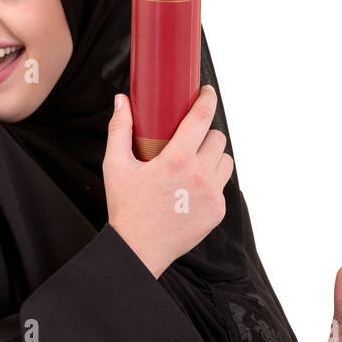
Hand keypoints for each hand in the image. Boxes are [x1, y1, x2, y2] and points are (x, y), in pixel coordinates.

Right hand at [104, 85, 234, 278]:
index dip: (208, 99)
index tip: (207, 92)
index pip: (202, 118)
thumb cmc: (125, 207)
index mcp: (177, 160)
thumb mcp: (115, 166)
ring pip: (225, 160)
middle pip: (217, 138)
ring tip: (194, 164)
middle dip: (205, 134)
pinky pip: (222, 186)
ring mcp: (212, 195)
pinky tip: (192, 189)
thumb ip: (119, 130)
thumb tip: (122, 100)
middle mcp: (200, 175)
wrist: (137, 249)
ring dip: (213, 157)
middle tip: (190, 140)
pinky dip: (211, 183)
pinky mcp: (217, 211)